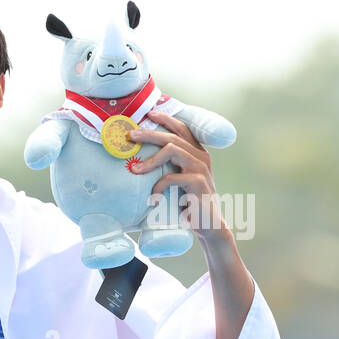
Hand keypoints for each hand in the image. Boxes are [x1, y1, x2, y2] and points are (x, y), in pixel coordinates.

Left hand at [129, 111, 228, 240]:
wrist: (208, 225)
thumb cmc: (189, 203)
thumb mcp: (178, 181)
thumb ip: (168, 168)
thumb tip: (138, 162)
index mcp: (197, 153)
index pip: (182, 129)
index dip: (167, 119)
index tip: (149, 114)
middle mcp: (201, 157)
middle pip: (173, 137)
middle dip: (150, 134)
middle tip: (130, 135)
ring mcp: (201, 169)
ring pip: (173, 150)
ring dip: (150, 159)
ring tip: (135, 169)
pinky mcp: (198, 184)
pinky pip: (172, 178)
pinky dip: (158, 186)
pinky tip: (152, 197)